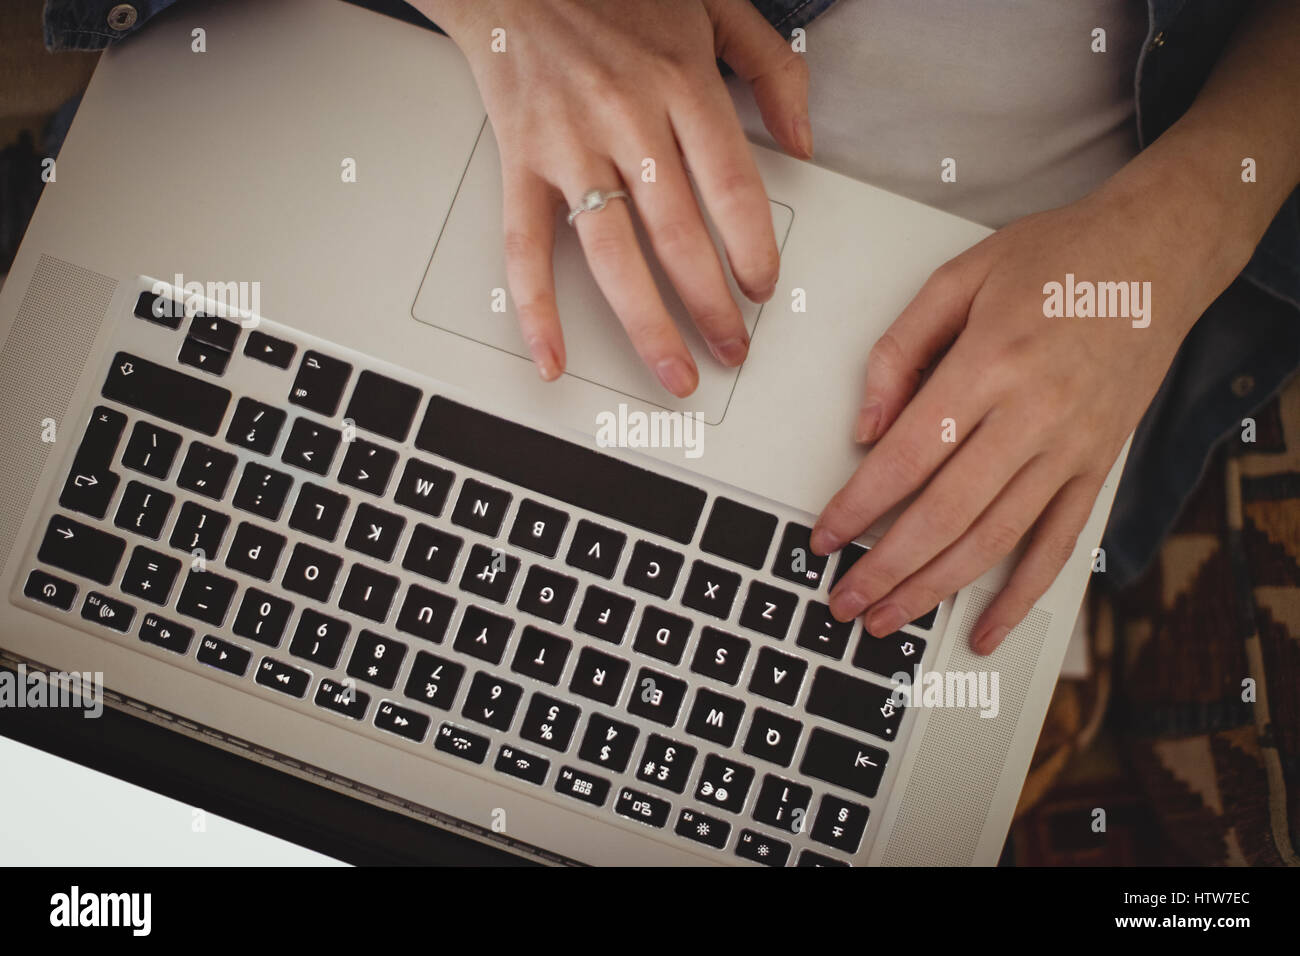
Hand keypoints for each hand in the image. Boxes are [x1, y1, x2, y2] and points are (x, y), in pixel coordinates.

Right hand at [415, 0, 810, 394]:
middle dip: (713, 306)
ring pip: (612, 256)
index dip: (752, 250)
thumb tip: (803, 140)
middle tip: (732, 349)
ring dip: (648, 326)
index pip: (731, 187)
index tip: (763, 289)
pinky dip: (536, 311)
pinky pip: (525, 248)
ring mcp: (568, 146)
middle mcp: (625, 118)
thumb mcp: (712, 2)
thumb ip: (771, 67)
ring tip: (675, 372)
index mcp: (680, 80)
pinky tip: (554, 356)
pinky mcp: (520, 162)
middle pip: (678, 236)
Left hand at [810, 177, 1246, 654]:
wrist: (1158, 252)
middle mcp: (1034, 414)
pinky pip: (1058, 543)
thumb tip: (865, 426)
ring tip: (889, 618)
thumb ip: (901, 350)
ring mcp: (1071, 447)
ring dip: (936, 588)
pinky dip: (1021, 593)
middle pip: (945, 513)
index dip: (858, 506)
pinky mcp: (1097, 465)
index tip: (825, 537)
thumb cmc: (1058, 257)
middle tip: (845, 600)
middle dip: (886, 568)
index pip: (906, 457)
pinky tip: (986, 625)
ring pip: (995, 539)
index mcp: (989, 363)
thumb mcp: (960, 276)